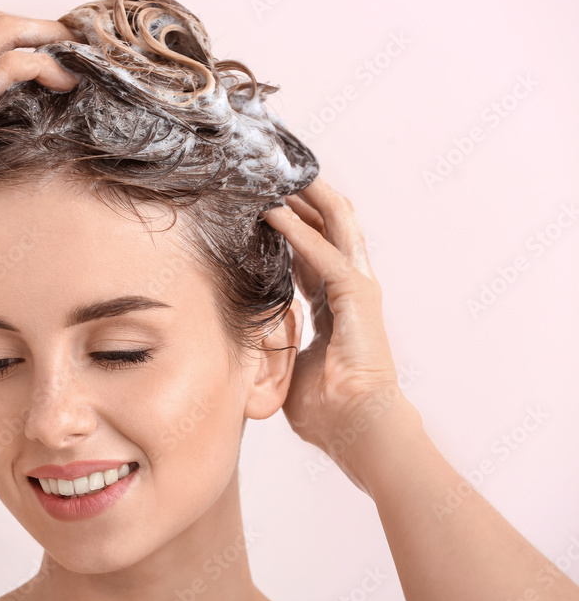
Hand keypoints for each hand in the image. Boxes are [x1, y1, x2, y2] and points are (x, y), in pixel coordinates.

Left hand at [262, 176, 414, 487]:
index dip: (289, 223)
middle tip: (272, 168)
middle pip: (327, 225)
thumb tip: (241, 338)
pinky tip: (273, 211)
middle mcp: (348, 287)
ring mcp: (357, 287)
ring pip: (334, 223)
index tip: (262, 200)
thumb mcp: (287, 364)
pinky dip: (297, 230)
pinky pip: (323, 254)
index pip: (310, 250)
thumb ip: (272, 341)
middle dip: (303, 195)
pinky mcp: (357, 295)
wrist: (359, 432)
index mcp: (332, 303)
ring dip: (305, 196)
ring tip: (276, 170)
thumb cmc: (327, 410)